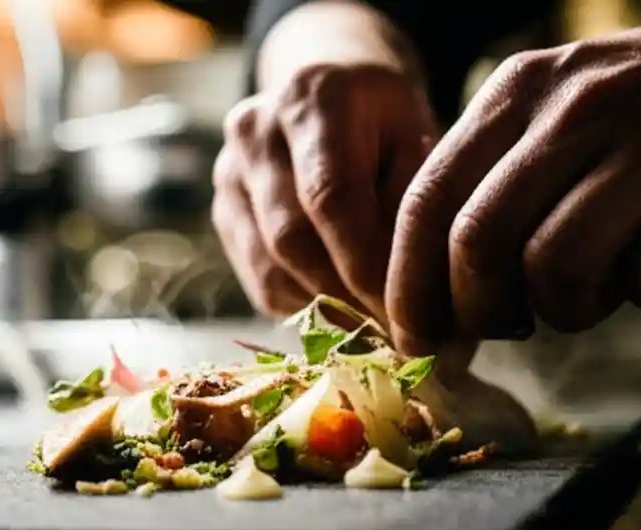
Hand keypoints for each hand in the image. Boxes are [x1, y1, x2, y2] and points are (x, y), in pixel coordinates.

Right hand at [212, 62, 436, 319]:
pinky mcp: (222, 211)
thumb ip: (413, 200)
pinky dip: (305, 305)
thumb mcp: (417, 136)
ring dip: (326, 308)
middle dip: (347, 295)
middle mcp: (256, 131)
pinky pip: (261, 280)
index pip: (331, 198)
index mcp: (312, 99)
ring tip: (376, 324)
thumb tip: (418, 288)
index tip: (407, 311)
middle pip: (291, 239)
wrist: (326, 87)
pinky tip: (344, 305)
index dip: (366, 264)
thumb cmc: (385, 119)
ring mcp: (229, 172)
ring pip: (271, 269)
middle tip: (397, 331)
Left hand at [386, 0, 640, 352]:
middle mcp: (580, 107)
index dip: (409, 288)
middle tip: (505, 328)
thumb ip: (500, 179)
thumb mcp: (568, 107)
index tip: (418, 338)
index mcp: (522, 90)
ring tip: (592, 294)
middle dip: (476, 314)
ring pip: (557, 269)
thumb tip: (436, 288)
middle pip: (477, 244)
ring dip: (565, 311)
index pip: (425, 202)